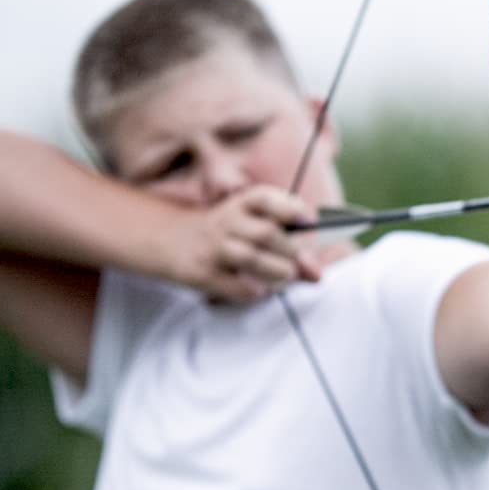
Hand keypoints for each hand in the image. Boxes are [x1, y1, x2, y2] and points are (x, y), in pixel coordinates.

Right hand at [168, 185, 322, 302]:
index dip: (290, 207)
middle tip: (301, 263)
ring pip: (251, 258)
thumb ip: (287, 248)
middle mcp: (226, 222)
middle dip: (292, 251)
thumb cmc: (224, 234)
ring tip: (286, 276)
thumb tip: (318, 274)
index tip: (310, 219)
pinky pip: (235, 286)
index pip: (265, 198)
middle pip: (266, 233)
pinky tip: (261, 290)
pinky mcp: (203, 274)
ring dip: (278, 272)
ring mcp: (213, 248)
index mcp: (240, 205)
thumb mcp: (250, 227)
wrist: (169, 240)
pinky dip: (255, 291)